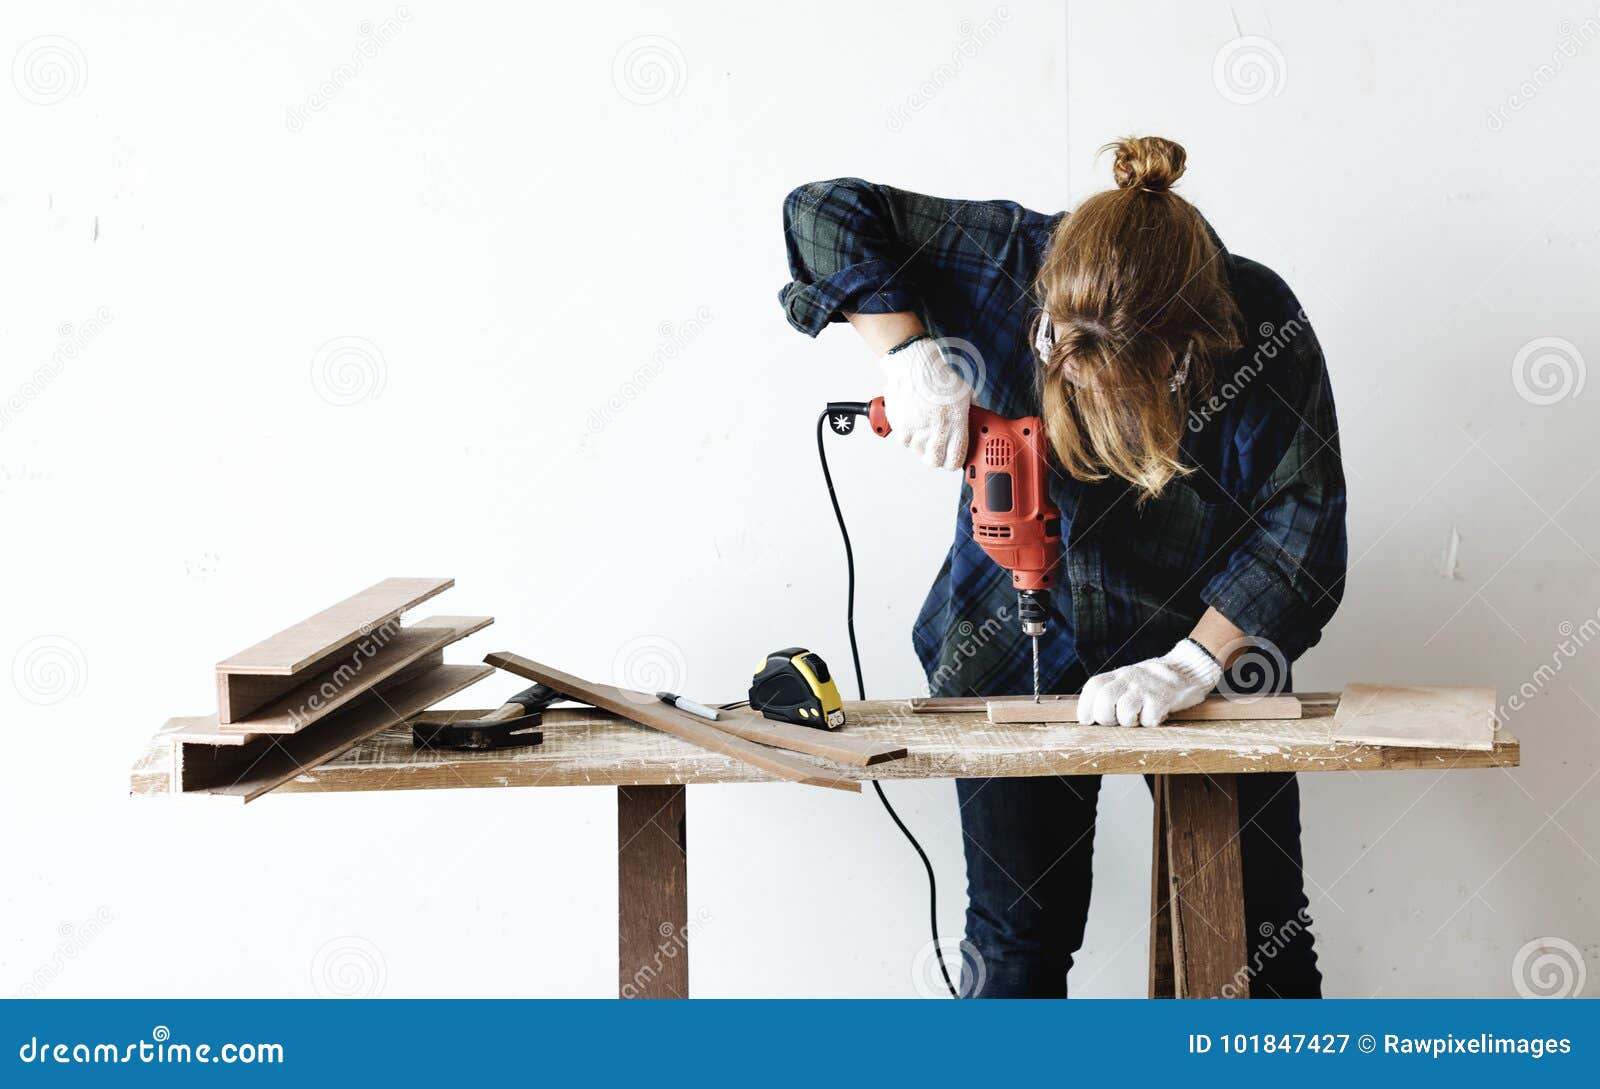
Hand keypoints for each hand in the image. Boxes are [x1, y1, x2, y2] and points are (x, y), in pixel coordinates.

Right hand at [879, 337, 971, 469]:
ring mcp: (917, 427)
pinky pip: (904, 442)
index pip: (955, 459)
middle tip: (938, 454)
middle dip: (937, 460)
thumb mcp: (966, 395)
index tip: (953, 461)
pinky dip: (908, 438)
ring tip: (925, 434)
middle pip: (934, 461)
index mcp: (955, 422)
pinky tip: (914, 427)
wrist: (916, 366)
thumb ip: (974, 412)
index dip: (954, 463)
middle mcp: (936, 427)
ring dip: (922, 447)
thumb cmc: (940, 378)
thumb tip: (979, 425)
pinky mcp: (901, 424)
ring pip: (918, 452)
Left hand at [1077, 638, 1222, 726]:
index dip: (1085, 705)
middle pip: (1105, 698)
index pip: (1094, 686)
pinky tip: (1155, 716)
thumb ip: (1112, 691)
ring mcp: (1146, 687)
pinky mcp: (1163, 697)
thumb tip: (1091, 715)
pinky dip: (1150, 722)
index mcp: (1119, 674)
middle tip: (1116, 722)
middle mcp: (1130, 677)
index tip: (1086, 721)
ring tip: (1138, 718)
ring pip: (1124, 711)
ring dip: (1128, 722)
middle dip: (1105, 717)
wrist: (1188, 670)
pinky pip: (1148, 719)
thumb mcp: (1130, 679)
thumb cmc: (1154, 682)